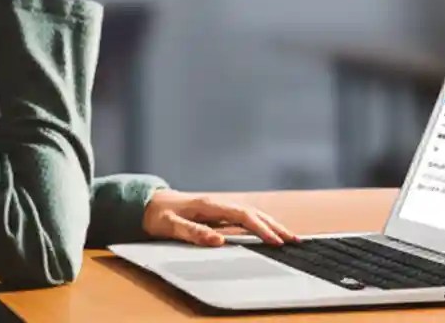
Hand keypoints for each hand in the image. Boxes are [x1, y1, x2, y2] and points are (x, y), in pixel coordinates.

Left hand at [142, 190, 301, 246]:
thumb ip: (193, 232)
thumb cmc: (159, 215)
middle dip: (275, 226)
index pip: (243, 216)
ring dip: (272, 225)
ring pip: (253, 214)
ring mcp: (220, 208)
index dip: (261, 228)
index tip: (275, 241)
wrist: (149, 203)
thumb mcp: (170, 226)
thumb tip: (219, 240)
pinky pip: (245, 219)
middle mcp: (219, 204)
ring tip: (290, 237)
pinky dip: (261, 225)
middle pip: (254, 213)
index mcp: (211, 206)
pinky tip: (269, 233)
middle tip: (294, 240)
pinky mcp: (219, 214)